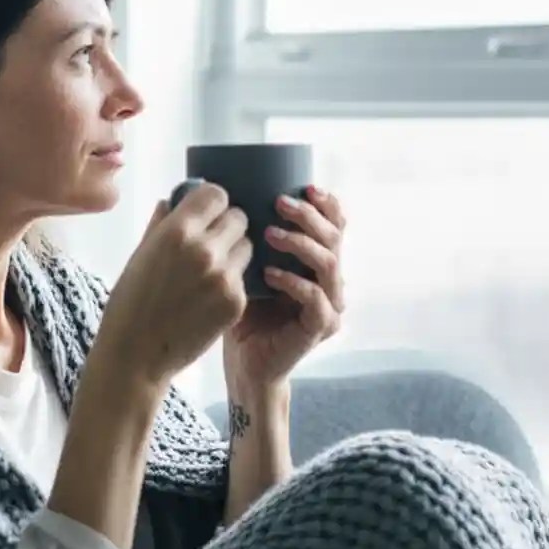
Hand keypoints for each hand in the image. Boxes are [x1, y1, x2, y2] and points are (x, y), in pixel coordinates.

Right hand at [96, 184, 251, 385]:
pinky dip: (232, 283)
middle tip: (212, 243)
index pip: (217, 194)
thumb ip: (162, 223)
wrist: (136, 354)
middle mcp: (205, 250)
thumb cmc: (130, 302)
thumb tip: (175, 199)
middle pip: (239, 218)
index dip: (213, 203)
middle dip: (227, 226)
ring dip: (234, 253)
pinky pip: (244, 278)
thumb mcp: (140, 255)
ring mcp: (224, 277)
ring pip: (247, 247)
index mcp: (177, 231)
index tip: (207, 213)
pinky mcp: (236, 302)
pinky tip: (209, 297)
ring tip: (209, 272)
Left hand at [224, 186, 345, 392]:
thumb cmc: (242, 310)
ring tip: (269, 234)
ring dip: (300, 243)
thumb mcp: (245, 264)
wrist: (244, 360)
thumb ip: (247, 234)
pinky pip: (316, 298)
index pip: (335, 224)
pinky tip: (268, 274)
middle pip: (335, 237)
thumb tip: (213, 191)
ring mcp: (330, 304)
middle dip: (308, 216)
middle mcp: (331, 280)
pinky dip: (292, 282)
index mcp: (318, 261)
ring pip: (329, 264)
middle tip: (279, 204)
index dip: (326, 204)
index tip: (305, 187)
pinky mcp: (321, 327)